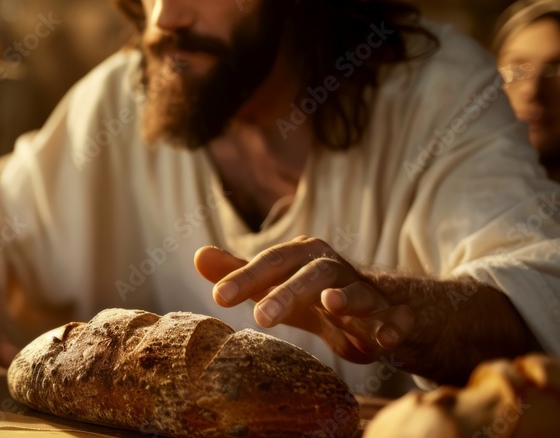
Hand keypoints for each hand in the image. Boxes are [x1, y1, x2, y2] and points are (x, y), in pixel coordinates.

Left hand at [193, 236, 414, 363]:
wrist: (379, 310)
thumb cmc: (316, 296)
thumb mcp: (278, 285)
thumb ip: (241, 273)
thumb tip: (199, 256)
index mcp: (304, 258)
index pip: (272, 262)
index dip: (246, 277)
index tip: (219, 297)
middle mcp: (336, 270)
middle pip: (312, 274)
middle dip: (288, 293)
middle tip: (261, 318)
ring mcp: (367, 292)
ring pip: (358, 292)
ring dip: (347, 297)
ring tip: (331, 305)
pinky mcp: (394, 317)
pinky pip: (399, 319)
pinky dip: (394, 327)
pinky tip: (386, 341)